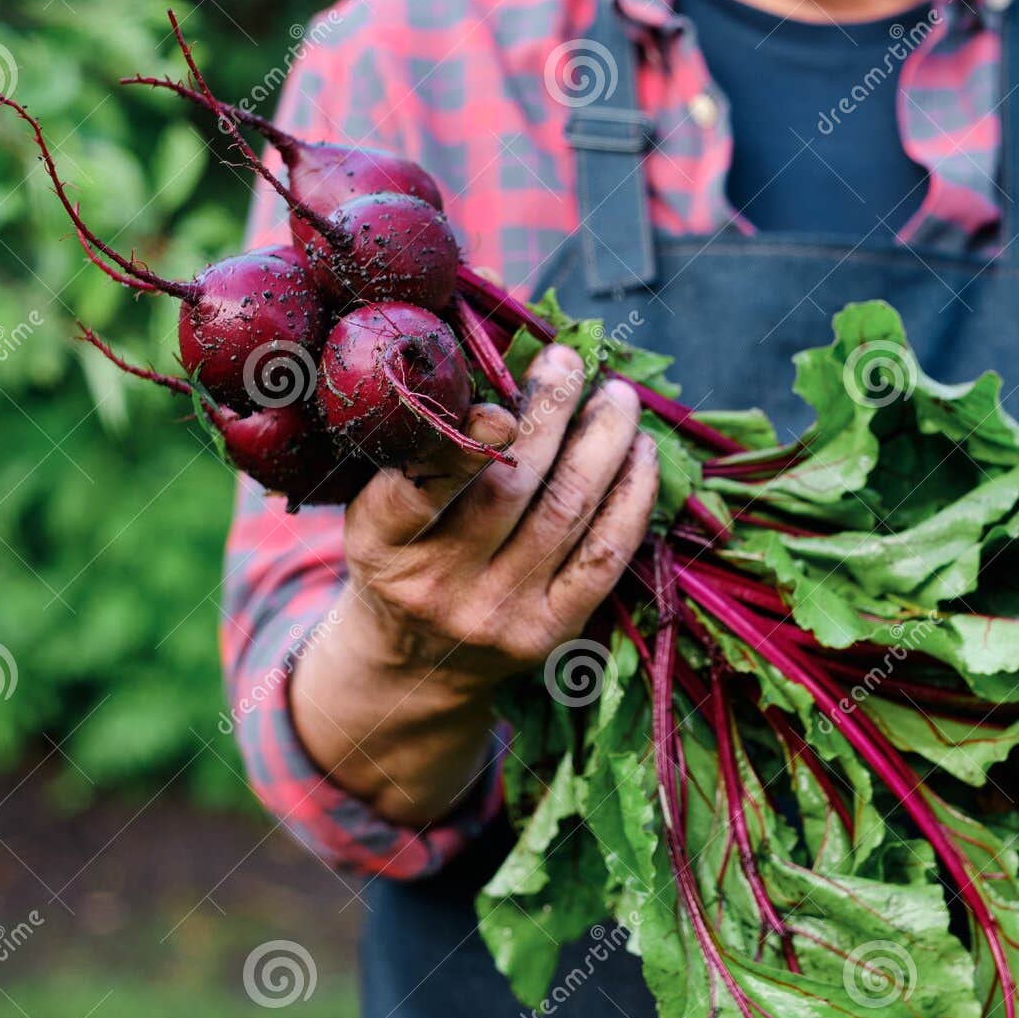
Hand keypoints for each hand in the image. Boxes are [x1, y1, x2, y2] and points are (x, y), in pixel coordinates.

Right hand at [290, 345, 658, 825]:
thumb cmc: (401, 554)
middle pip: (509, 488)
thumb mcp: (377, 504)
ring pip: (565, 512)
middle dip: (548, 414)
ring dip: (601, 443)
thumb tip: (497, 354)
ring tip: (617, 397)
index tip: (498, 403)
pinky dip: (631, 499)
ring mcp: (498, 615)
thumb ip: (420, 444)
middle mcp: (437, 586)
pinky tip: (641, 454)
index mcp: (380, 545)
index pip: (418, 491)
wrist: (413, 664)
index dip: (463, 443)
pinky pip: (604, 557)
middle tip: (570, 363)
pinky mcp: (550, 634)